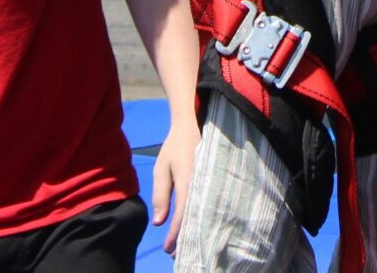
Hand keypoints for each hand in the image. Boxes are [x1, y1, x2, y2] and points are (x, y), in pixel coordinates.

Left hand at [151, 118, 200, 254]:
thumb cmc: (175, 146)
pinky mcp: (217, 179)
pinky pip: (210, 203)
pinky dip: (202, 216)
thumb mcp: (162, 168)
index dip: (175, 235)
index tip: (167, 250)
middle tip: (175, 253)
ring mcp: (212, 181)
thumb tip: (159, 222)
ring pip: (204, 213)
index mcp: (188, 182)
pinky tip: (196, 225)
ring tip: (184, 243)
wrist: (194, 122)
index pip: (182, 215)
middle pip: (196, 218)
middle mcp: (203, 184)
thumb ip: (161, 194)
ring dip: (195, 229)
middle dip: (186, 238)